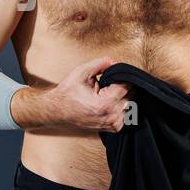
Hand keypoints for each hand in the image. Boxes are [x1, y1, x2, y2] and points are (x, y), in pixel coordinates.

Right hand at [15, 56, 132, 131]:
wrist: (58, 110)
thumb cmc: (68, 92)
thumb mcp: (81, 72)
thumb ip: (100, 64)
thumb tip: (114, 62)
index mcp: (105, 104)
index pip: (128, 86)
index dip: (121, 77)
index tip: (111, 76)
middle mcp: (111, 116)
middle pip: (131, 95)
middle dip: (122, 86)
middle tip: (107, 84)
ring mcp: (113, 124)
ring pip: (130, 105)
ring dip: (122, 97)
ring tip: (106, 93)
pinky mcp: (113, 128)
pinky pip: (127, 114)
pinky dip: (121, 106)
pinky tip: (109, 101)